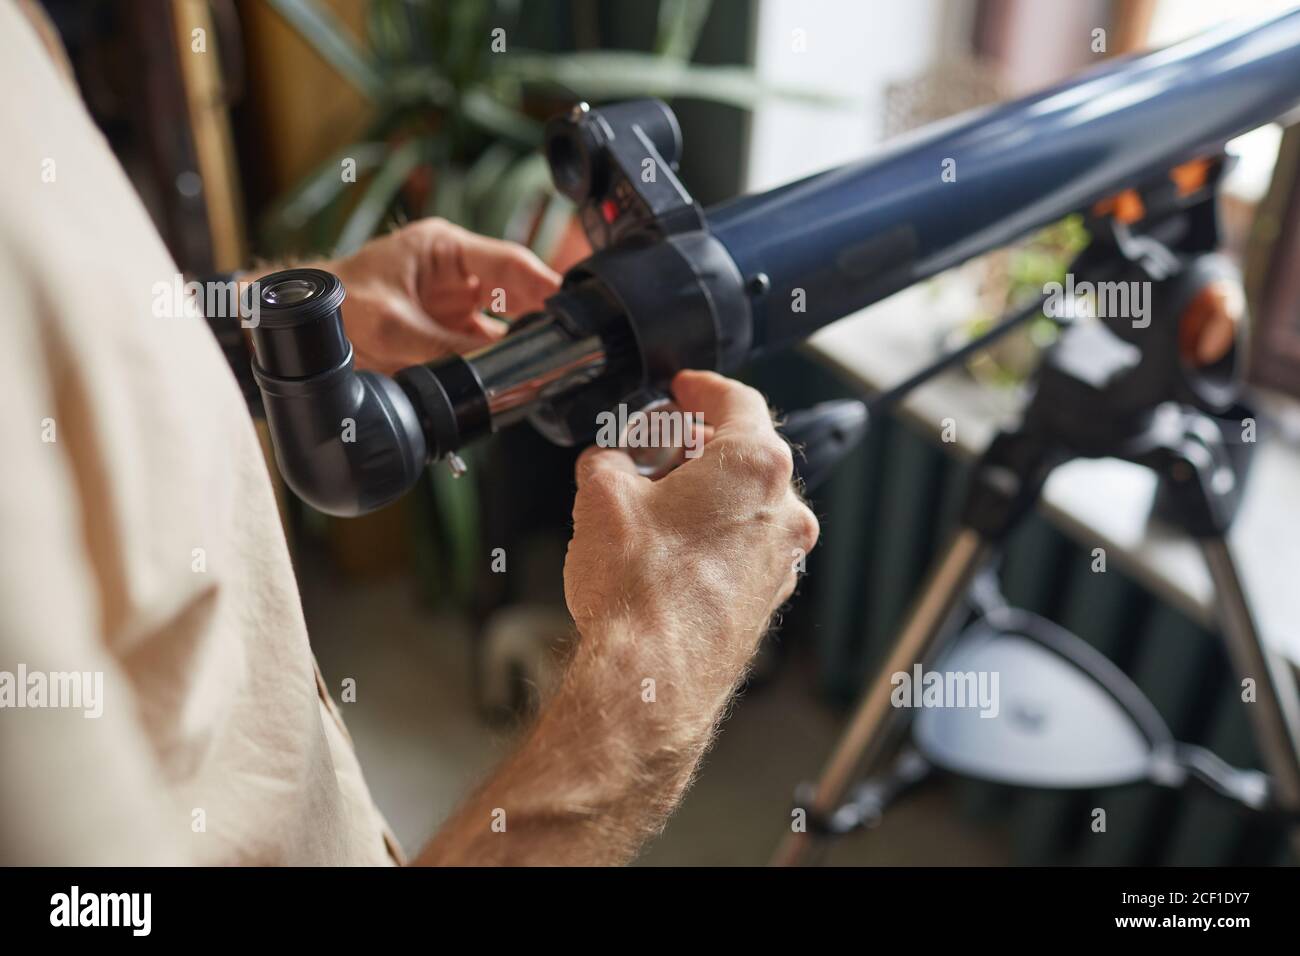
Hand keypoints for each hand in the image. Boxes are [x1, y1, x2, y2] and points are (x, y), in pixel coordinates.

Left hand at [302, 218, 560, 373]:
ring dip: (522, 340)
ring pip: (505, 321)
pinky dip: (499, 360)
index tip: (569, 306)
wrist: (302, 331)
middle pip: (516, 291)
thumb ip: (444, 347)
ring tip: (544, 360)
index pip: (509, 262)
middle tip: (564, 341)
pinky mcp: (447, 333)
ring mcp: (453, 304)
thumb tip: (491, 365)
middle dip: (540, 316)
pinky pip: (484, 346)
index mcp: (444, 249)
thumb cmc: (334, 306)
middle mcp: (455, 273)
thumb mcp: (390, 325)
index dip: (544, 283)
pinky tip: (513, 375)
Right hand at [417, 371, 818, 865]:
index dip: (700, 388)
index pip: (737, 400)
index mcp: (754, 465)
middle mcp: (782, 510)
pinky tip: (666, 549)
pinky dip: (712, 536)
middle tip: (652, 445)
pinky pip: (744, 548)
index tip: (682, 388)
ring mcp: (780, 560)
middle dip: (696, 443)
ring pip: (748, 504)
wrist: (652, 679)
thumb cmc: (638, 591)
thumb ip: (607, 460)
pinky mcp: (765, 599)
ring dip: (705, 493)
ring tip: (649, 502)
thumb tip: (609, 464)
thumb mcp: (599, 495)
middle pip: (746, 452)